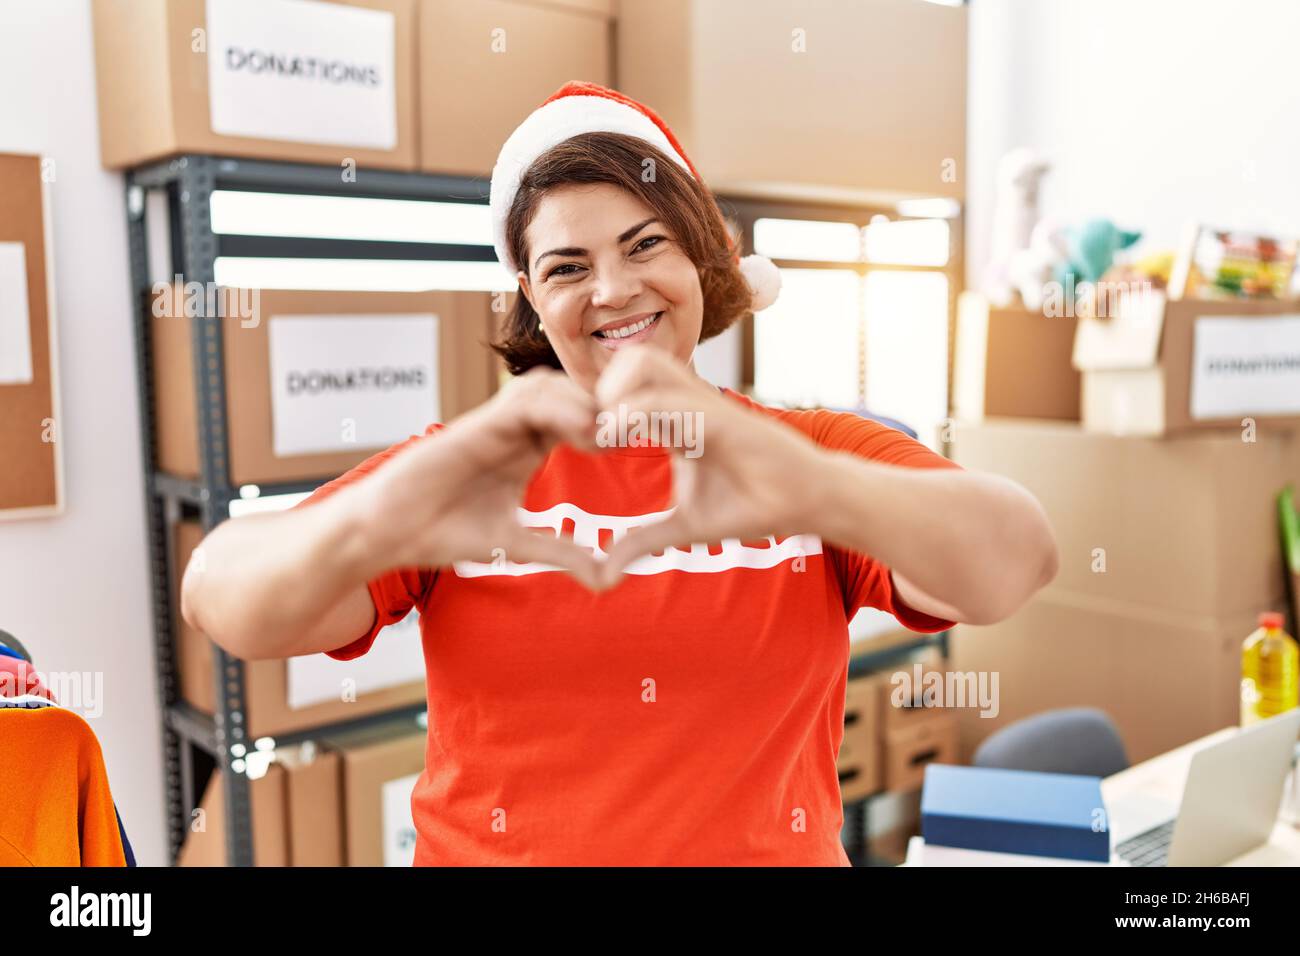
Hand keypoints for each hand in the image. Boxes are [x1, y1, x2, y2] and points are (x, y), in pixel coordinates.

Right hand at [356, 366, 610, 589]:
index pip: (578, 418)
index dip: (609, 426)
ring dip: (582, 403)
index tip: (639, 446)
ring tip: (607, 435)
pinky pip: (520, 404)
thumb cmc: (444, 532)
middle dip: (603, 407)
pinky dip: (555, 409)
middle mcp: (513, 431)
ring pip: (547, 388)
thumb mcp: (517, 545)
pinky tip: (579, 432)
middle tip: (633, 432)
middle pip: (569, 393)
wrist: (390, 531)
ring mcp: (493, 425)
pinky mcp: (474, 427)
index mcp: (528, 450)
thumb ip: (561, 554)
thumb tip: (607, 578)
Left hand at [591, 344, 825, 586]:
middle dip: (600, 389)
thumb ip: (643, 540)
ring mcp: (703, 404)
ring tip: (608, 435)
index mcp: (676, 421)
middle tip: (594, 434)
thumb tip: (606, 571)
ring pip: (643, 362)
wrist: (804, 503)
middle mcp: (686, 403)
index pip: (626, 386)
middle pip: (630, 359)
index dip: (597, 408)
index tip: (588, 447)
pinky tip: (623, 443)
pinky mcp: (721, 416)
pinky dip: (634, 414)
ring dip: (614, 394)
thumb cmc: (750, 506)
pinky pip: (667, 401)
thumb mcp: (683, 527)